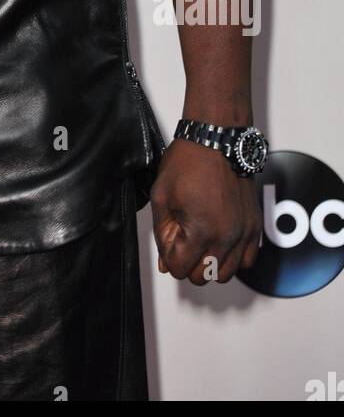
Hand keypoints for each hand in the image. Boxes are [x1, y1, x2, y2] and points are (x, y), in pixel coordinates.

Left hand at [150, 138, 262, 283]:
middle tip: (183, 239)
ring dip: (210, 264)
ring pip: (226, 274)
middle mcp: (227, 237)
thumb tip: (166, 261)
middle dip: (188, 264)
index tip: (170, 237)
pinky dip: (232, 257)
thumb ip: (162, 232)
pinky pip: (247, 260)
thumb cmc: (188, 161)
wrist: (217, 139)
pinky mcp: (254, 226)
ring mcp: (244, 233)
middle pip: (203, 277)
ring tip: (201, 241)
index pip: (180, 269)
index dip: (169, 257)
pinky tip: (219, 240)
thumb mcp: (162, 196)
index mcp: (201, 231)